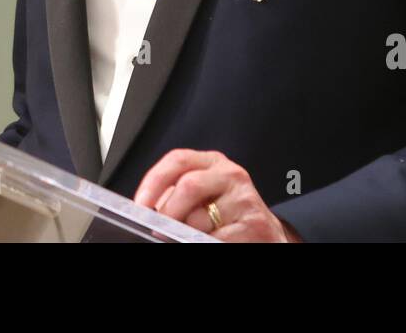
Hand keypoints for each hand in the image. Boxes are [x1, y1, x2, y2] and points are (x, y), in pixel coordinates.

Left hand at [134, 149, 302, 241]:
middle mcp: (231, 175)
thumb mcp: (202, 197)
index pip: (178, 159)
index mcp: (212, 163)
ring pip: (201, 218)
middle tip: (159, 230)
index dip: (154, 181)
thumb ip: (176, 197)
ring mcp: (245, 199)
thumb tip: (147, 210)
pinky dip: (203, 244)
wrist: (265, 235)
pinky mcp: (255, 225)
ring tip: (187, 237)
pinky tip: (205, 243)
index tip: (140, 205)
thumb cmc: (225, 217)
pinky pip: (216, 239)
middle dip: (168, 213)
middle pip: (189, 185)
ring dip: (186, 235)